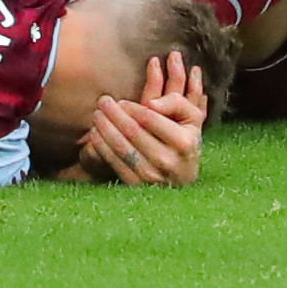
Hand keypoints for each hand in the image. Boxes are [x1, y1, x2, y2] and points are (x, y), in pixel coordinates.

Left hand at [73, 52, 205, 186]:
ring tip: (97, 116)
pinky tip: (95, 135)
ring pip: (121, 148)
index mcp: (183, 142)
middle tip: (102, 102)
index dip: (131, 108)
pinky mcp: (138, 186)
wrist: (184, 176)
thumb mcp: (191, 118)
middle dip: (114, 114)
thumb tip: (151, 103)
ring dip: (105, 129)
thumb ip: (176, 102)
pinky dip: (102, 148)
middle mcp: (168, 161)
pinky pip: (116, 164)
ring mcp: (153, 176)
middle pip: (133, 132)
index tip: (120, 101)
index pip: (150, 119)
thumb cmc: (185, 138)